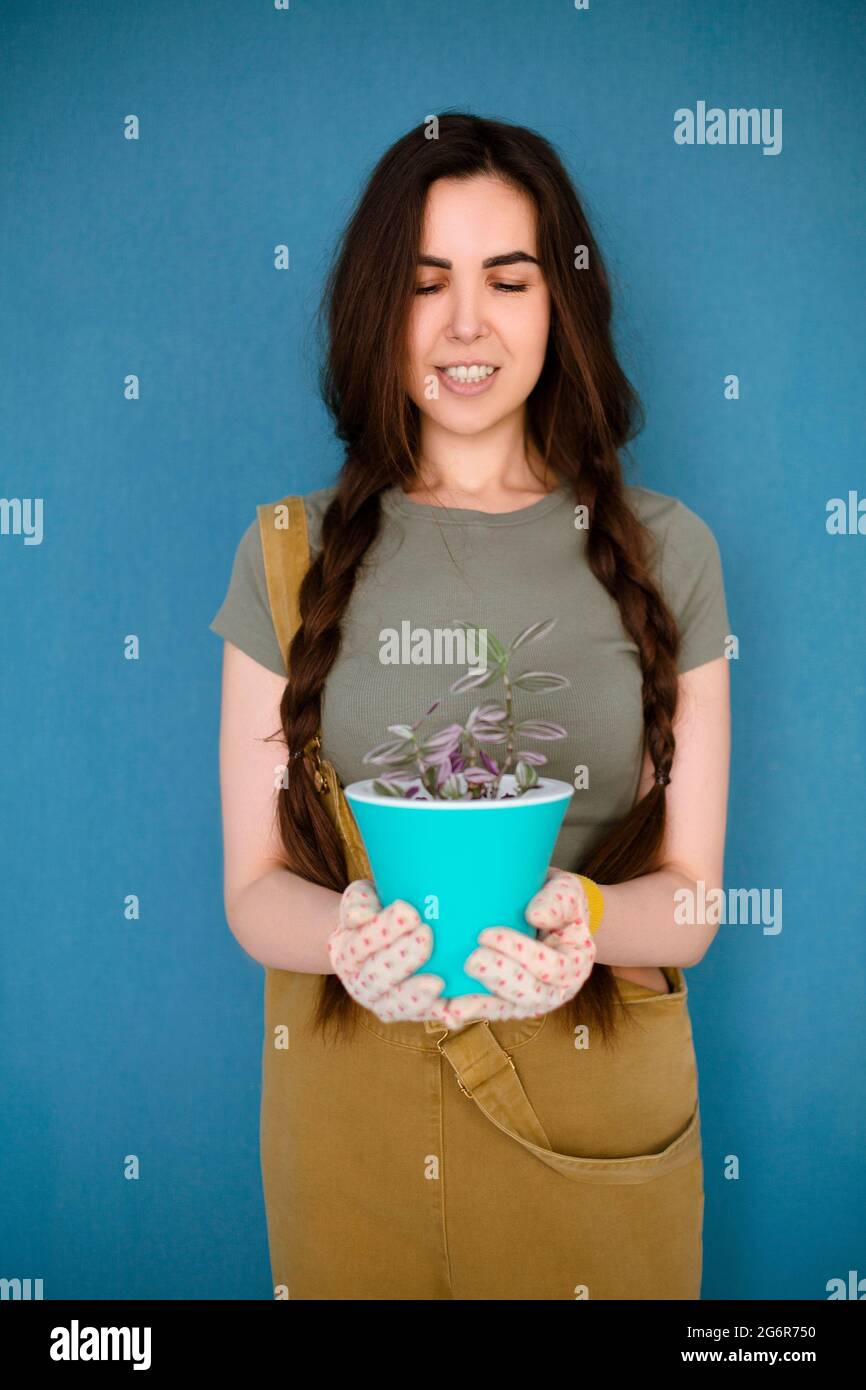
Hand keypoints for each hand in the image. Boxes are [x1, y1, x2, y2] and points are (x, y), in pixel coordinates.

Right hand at [327, 879, 445, 1022]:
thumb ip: (358, 903)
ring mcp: (382, 1003)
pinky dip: (442, 1014)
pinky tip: (460, 1010)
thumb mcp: (362, 898)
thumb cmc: (375, 910)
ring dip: (416, 995)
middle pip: (378, 975)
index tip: (408, 911)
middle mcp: (359, 984)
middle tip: (427, 935)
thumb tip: (362, 916)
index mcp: (345, 954)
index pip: (360, 944)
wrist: (383, 935)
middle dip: (403, 958)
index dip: (383, 930)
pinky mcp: (409, 1014)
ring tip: (438, 982)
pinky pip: (426, 1017)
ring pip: (396, 1004)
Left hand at [426, 868, 596, 1030]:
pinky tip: (448, 1012)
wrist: (545, 913)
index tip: (488, 933)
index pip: (551, 967)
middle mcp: (558, 990)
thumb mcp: (565, 892)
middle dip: (500, 977)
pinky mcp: (511, 1004)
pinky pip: (491, 1010)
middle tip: (471, 959)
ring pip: (509, 1008)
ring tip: (454, 1001)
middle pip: (531, 993)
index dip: (520, 952)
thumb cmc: (555, 902)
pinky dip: (470, 1011)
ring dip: (481, 1004)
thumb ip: (556, 902)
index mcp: (576, 965)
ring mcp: (533, 1001)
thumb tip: (535, 916)